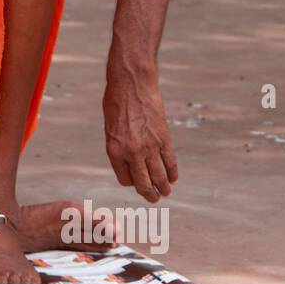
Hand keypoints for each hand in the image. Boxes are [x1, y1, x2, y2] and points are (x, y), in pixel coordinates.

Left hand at [103, 62, 177, 202]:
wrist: (132, 84)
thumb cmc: (117, 103)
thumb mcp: (110, 128)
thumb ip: (119, 146)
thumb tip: (130, 162)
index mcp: (114, 151)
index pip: (125, 179)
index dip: (131, 183)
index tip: (136, 182)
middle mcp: (131, 153)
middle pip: (143, 183)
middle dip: (149, 194)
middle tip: (154, 198)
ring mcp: (149, 147)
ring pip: (158, 176)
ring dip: (163, 188)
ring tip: (166, 193)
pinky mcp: (163, 139)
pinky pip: (170, 162)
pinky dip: (173, 172)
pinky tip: (174, 178)